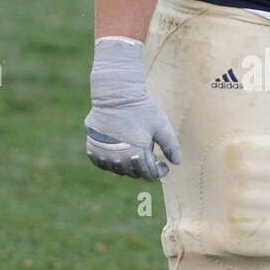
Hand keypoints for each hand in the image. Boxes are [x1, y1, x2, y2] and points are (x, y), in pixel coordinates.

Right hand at [84, 37, 180, 180]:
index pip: (149, 175)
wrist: (116, 95)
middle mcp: (119, 159)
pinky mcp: (92, 148)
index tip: (164, 166)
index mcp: (137, 155)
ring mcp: (104, 155)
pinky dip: (111, 162)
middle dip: (145, 167)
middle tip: (150, 155)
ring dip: (128, 165)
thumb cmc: (141, 109)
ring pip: (119, 170)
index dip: (159, 172)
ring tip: (135, 152)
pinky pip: (103, 164)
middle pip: (134, 173)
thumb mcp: (161, 126)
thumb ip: (171, 146)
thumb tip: (177, 163)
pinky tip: (119, 152)